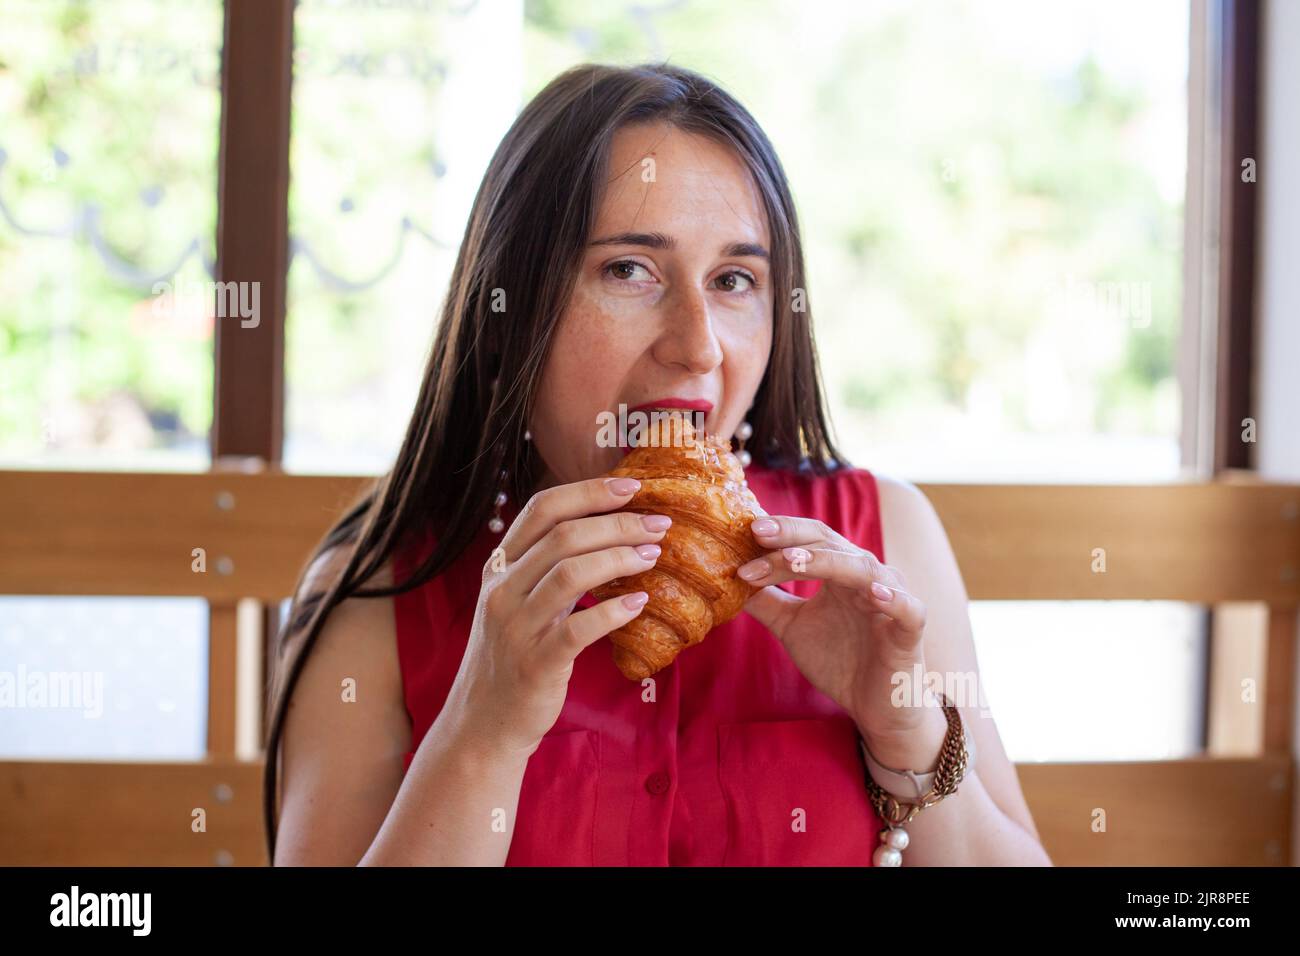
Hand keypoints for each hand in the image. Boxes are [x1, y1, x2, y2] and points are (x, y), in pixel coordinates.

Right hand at [442, 476, 672, 763]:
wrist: (484, 722)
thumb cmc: (513, 656)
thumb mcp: (518, 602)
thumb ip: (547, 567)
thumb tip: (605, 530)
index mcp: (499, 567)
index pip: (542, 509)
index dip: (589, 491)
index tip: (632, 487)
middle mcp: (502, 590)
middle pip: (563, 536)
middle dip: (617, 524)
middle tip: (658, 525)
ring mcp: (515, 627)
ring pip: (570, 574)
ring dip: (619, 558)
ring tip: (654, 555)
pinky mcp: (534, 664)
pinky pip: (577, 629)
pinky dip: (612, 612)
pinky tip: (640, 604)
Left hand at [737, 515, 946, 769]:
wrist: (877, 708)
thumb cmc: (840, 661)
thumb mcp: (792, 628)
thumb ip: (767, 603)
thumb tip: (729, 580)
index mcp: (839, 571)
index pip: (806, 541)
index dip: (776, 537)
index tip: (742, 536)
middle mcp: (865, 575)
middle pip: (830, 542)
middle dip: (793, 536)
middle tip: (758, 531)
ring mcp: (891, 598)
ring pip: (861, 568)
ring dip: (827, 562)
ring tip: (792, 560)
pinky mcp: (910, 629)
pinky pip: (906, 608)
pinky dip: (892, 598)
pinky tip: (874, 593)